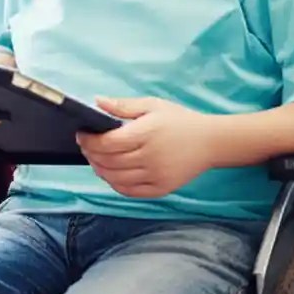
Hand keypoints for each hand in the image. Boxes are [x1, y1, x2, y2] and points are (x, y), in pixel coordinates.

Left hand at [76, 97, 214, 198]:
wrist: (211, 142)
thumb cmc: (180, 121)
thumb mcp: (153, 105)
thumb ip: (123, 105)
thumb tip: (97, 102)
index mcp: (147, 133)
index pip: (108, 142)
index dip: (89, 141)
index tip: (81, 135)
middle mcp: (150, 156)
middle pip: (109, 161)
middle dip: (91, 154)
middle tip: (86, 147)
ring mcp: (156, 175)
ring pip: (116, 178)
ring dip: (99, 170)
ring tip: (95, 159)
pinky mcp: (161, 188)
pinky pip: (130, 191)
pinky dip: (114, 184)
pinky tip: (110, 174)